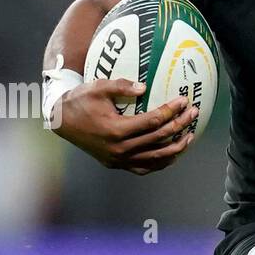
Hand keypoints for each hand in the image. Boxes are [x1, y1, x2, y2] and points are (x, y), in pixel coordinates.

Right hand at [54, 79, 198, 173]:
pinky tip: (172, 154)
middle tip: (193, 113)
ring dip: (176, 148)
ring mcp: (119, 159)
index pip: (153, 121)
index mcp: (116, 130)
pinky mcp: (116, 164)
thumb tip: (145, 87)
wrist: (62, 121)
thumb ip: (121, 86)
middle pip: (159, 138)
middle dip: (179, 125)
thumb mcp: (98, 87)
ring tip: (189, 136)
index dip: (171, 110)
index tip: (184, 100)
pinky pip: (144, 168)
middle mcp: (120, 148)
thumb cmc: (80, 100)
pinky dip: (160, 163)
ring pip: (155, 158)